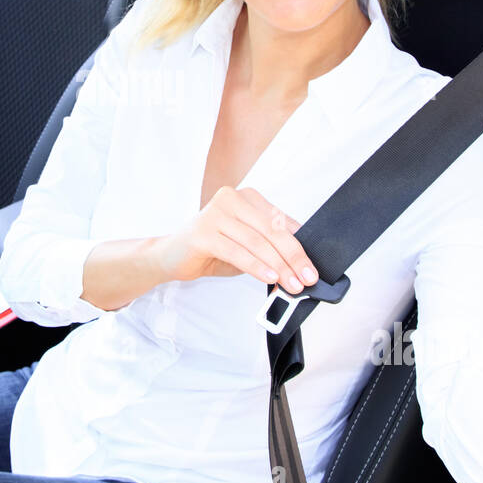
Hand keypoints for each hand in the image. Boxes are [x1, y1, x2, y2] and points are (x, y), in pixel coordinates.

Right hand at [152, 186, 318, 292]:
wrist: (170, 255)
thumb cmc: (211, 249)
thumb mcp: (246, 244)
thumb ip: (270, 246)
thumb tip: (301, 265)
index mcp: (246, 197)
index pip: (281, 222)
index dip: (300, 247)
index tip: (313, 269)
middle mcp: (231, 199)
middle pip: (272, 231)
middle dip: (293, 258)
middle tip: (307, 279)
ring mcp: (215, 213)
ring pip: (257, 242)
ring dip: (278, 266)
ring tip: (291, 285)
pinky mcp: (203, 233)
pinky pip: (237, 252)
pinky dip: (257, 266)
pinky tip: (270, 278)